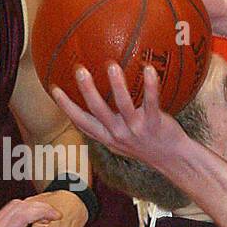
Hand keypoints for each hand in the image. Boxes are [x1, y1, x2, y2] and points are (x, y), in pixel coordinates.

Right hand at [52, 62, 180, 168]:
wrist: (172, 160)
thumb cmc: (145, 144)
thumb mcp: (121, 139)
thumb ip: (109, 122)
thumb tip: (97, 97)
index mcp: (106, 136)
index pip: (81, 121)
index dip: (66, 106)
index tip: (54, 88)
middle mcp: (117, 134)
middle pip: (97, 111)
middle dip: (87, 91)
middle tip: (79, 70)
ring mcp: (136, 130)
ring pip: (123, 106)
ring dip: (117, 86)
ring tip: (112, 66)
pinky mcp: (154, 125)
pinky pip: (151, 103)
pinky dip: (150, 87)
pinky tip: (149, 69)